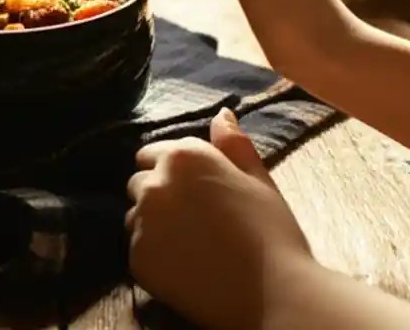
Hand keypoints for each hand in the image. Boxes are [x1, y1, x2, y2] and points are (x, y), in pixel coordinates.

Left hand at [127, 109, 313, 328]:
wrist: (273, 294)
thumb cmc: (272, 233)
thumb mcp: (258, 181)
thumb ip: (233, 145)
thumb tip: (221, 115)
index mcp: (184, 157)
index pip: (152, 153)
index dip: (173, 171)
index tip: (195, 192)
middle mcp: (155, 183)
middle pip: (139, 182)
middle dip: (159, 194)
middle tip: (194, 219)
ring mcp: (142, 221)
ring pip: (136, 215)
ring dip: (153, 223)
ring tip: (190, 243)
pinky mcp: (137, 257)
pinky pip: (137, 248)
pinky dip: (154, 254)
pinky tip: (185, 264)